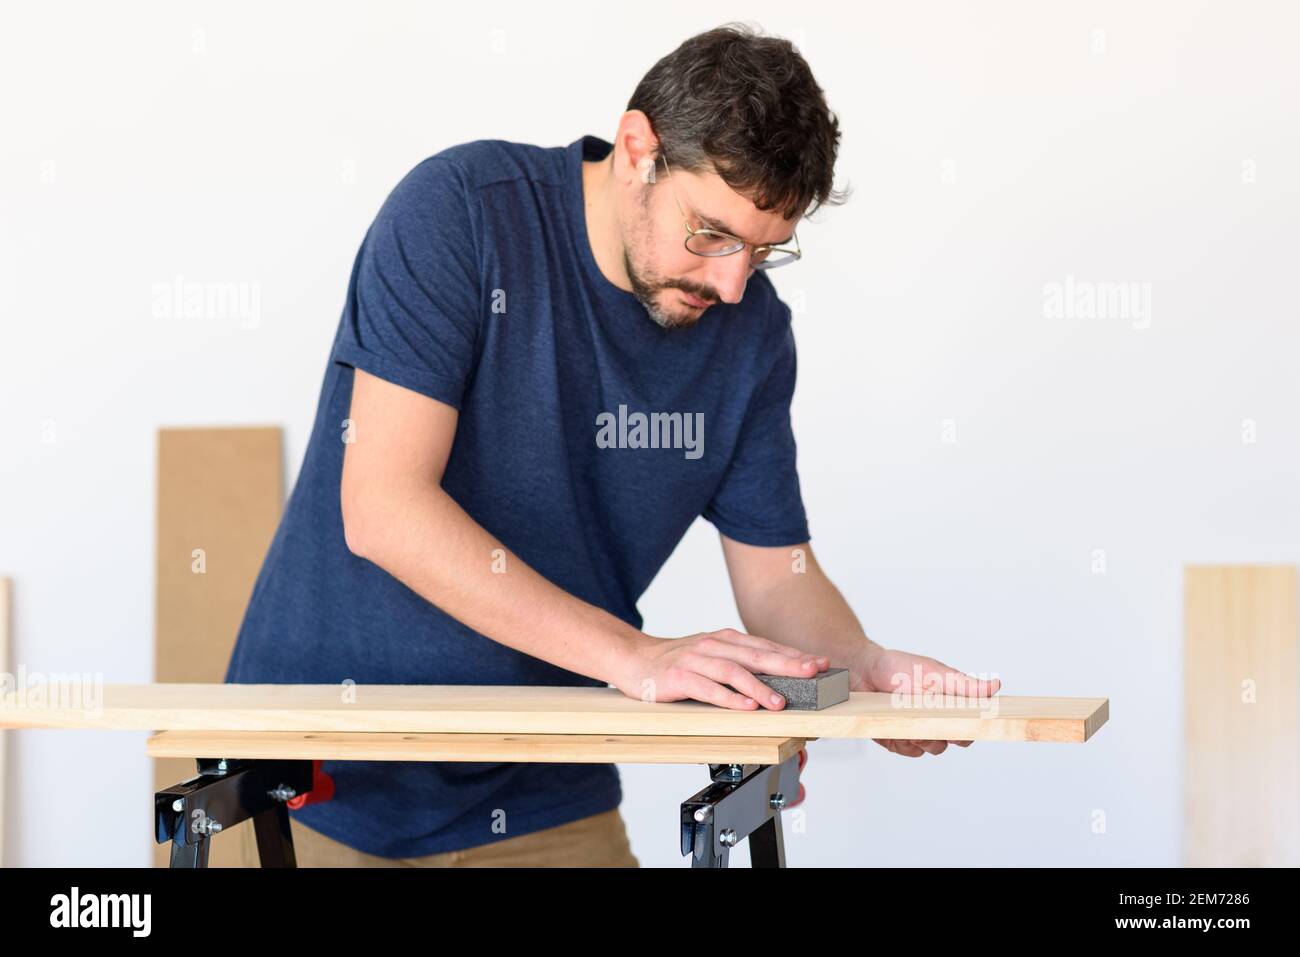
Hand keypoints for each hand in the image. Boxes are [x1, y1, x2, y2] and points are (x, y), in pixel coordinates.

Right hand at [613, 628, 829, 710]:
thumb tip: (776, 681)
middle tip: (813, 673)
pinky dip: (728, 698)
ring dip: (759, 687)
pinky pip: (707, 689)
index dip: (795, 655)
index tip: (821, 664)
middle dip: (788, 665)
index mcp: (725, 640)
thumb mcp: (711, 656)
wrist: (632, 658)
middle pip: (756, 655)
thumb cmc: (676, 662)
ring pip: (733, 672)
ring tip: (780, 703)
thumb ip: (739, 664)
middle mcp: (713, 646)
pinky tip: (745, 706)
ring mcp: (695, 660)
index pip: (766, 647)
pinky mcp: (678, 677)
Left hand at [852, 644, 1000, 757]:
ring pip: (931, 749)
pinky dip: (902, 741)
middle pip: (953, 742)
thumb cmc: (898, 668)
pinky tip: (893, 726)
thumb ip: (964, 685)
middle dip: (942, 733)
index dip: (970, 730)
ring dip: (921, 736)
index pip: (971, 727)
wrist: (862, 671)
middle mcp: (935, 719)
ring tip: (906, 718)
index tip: (962, 725)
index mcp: (950, 705)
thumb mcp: (934, 673)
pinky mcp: (897, 739)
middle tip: (926, 719)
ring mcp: (916, 731)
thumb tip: (996, 686)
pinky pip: (908, 751)